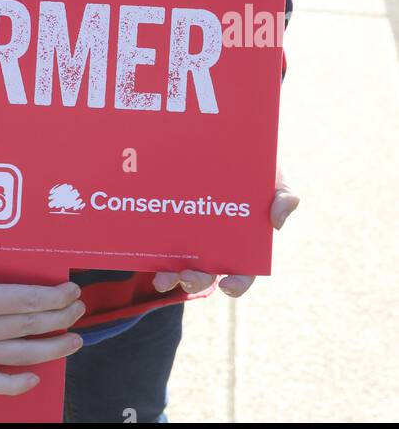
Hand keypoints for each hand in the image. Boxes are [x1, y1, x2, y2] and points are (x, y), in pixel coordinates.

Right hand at [0, 262, 84, 395]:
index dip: (56, 297)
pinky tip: (37, 378)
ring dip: (53, 348)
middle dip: (61, 318)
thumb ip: (9, 272)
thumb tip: (49, 279)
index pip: (29, 300)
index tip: (73, 292)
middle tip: (79, 310)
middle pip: (30, 326)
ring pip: (21, 354)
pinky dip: (15, 385)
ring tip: (75, 341)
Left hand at [152, 163, 299, 299]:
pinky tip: (145, 255)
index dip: (237, 283)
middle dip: (197, 281)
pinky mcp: (165, 223)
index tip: (228, 286)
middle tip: (188, 277)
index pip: (242, 272)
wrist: (220, 142)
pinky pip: (157, 242)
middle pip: (206, 274)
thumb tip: (277, 222)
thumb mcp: (273, 177)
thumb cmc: (253, 166)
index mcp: (241, 242)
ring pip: (179, 265)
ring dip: (172, 276)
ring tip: (163, 277)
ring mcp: (187, 236)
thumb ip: (283, 195)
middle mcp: (213, 246)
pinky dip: (151, 254)